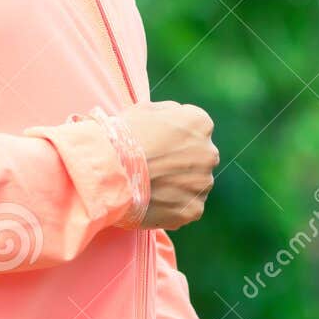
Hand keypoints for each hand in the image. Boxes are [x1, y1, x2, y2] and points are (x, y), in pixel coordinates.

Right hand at [120, 101, 218, 230]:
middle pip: (199, 158)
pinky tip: (153, 203)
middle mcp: (209, 153)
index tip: (159, 146)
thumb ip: (170, 113)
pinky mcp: (193, 209)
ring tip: (151, 188)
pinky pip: (187, 208)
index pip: (196, 130)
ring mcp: (203, 184)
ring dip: (179, 186)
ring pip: (195, 184)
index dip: (175, 139)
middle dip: (182, 163)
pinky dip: (173, 207)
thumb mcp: (146, 109)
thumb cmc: (123, 136)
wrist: (109, 171)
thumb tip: (177, 119)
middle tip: (155, 169)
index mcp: (200, 124)